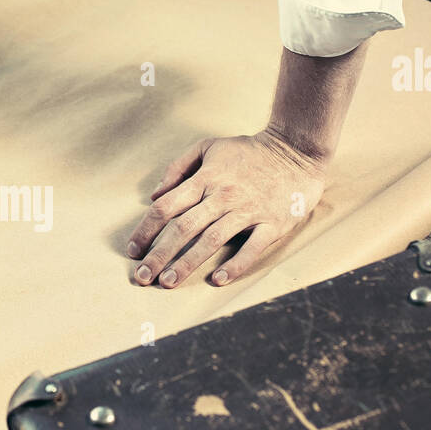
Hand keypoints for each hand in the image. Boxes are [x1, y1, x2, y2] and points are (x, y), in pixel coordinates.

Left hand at [126, 130, 326, 287]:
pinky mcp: (272, 224)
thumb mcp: (208, 147)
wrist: (297, 150)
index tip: (133, 251)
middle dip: (160, 254)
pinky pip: (252, 248)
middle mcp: (223, 196)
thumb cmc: (248, 151)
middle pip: (184, 228)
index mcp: (205, 179)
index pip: (167, 207)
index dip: (146, 230)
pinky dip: (235, 264)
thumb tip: (154, 195)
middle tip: (143, 277)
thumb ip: (178, 168)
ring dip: (188, 263)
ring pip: (212, 240)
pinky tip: (218, 280)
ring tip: (168, 282)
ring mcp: (248, 211)